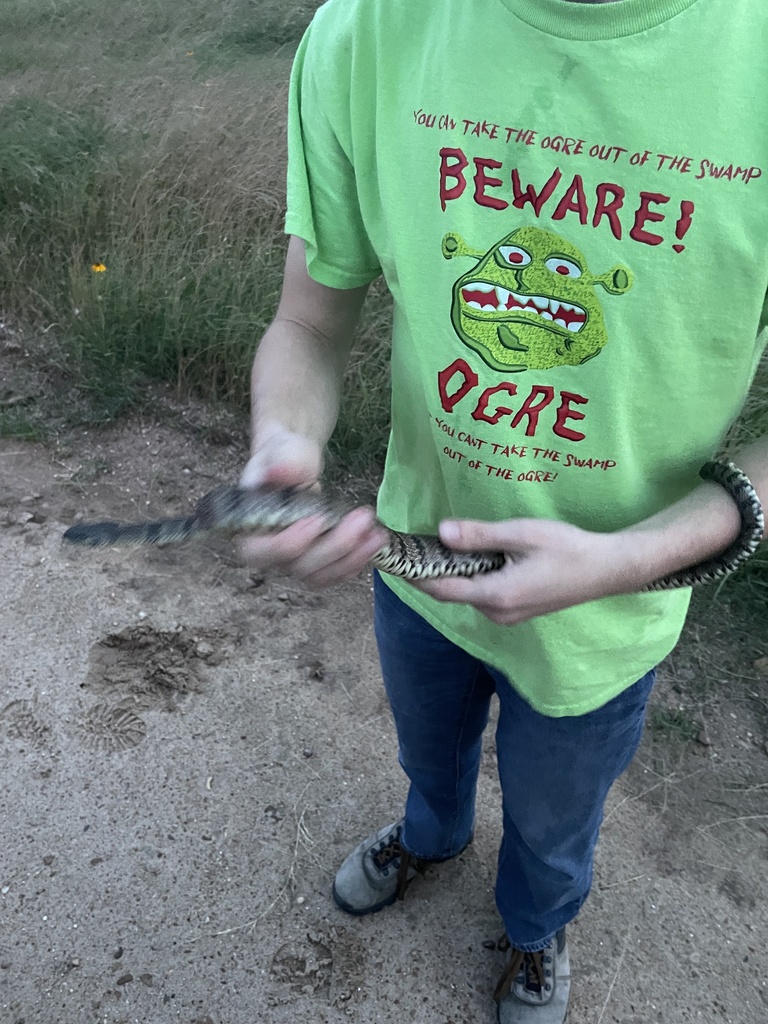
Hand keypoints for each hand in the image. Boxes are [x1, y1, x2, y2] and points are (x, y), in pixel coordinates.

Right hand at [238, 422, 387, 587]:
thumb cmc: (283, 457)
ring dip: (351, 558)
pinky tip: (372, 546)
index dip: (291, 542)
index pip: (262, 551)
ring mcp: (291, 562)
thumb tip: (281, 471)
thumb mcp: (283, 450)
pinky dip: (354, 563)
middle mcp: (267, 553)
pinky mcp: (313, 563)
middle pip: (299, 566)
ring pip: (319, 576)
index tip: (317, 519)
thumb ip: (283, 460)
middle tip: (363, 518)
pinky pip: (332, 575)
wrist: (295, 464)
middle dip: (336, 545)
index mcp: (248, 528)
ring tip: (378, 536)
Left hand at [412, 517, 633, 624]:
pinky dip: (473, 576)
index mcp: (495, 595)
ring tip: (444, 541)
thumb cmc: (568, 548)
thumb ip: (480, 536)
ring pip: (468, 592)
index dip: (415, 573)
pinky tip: (477, 554)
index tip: (397, 555)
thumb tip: (441, 532)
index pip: (441, 588)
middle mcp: (496, 612)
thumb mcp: (521, 534)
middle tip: (417, 540)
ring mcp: (507, 615)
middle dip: (434, 568)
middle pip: (452, 591)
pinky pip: (484, 594)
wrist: (607, 569)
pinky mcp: (517, 610)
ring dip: (456, 570)